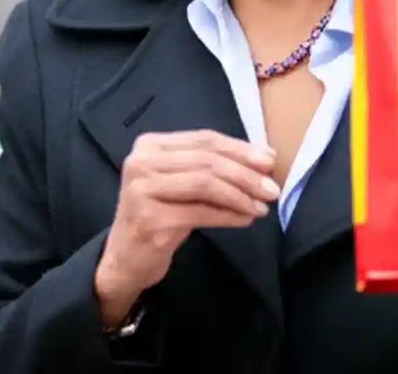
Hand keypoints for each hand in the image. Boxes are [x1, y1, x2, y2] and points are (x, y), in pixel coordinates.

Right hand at [94, 130, 279, 326]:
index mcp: (149, 145)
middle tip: (272, 189)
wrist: (125, 258)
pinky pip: (201, 213)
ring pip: (205, 184)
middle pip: (206, 161)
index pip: (204, 139)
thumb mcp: (180, 183)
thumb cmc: (159, 214)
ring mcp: (143, 191)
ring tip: (261, 206)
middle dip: (245, 174)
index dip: (240, 149)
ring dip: (240, 195)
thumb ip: (210, 166)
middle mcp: (141, 162)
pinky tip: (245, 219)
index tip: (270, 160)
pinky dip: (228, 215)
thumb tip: (264, 158)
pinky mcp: (151, 220)